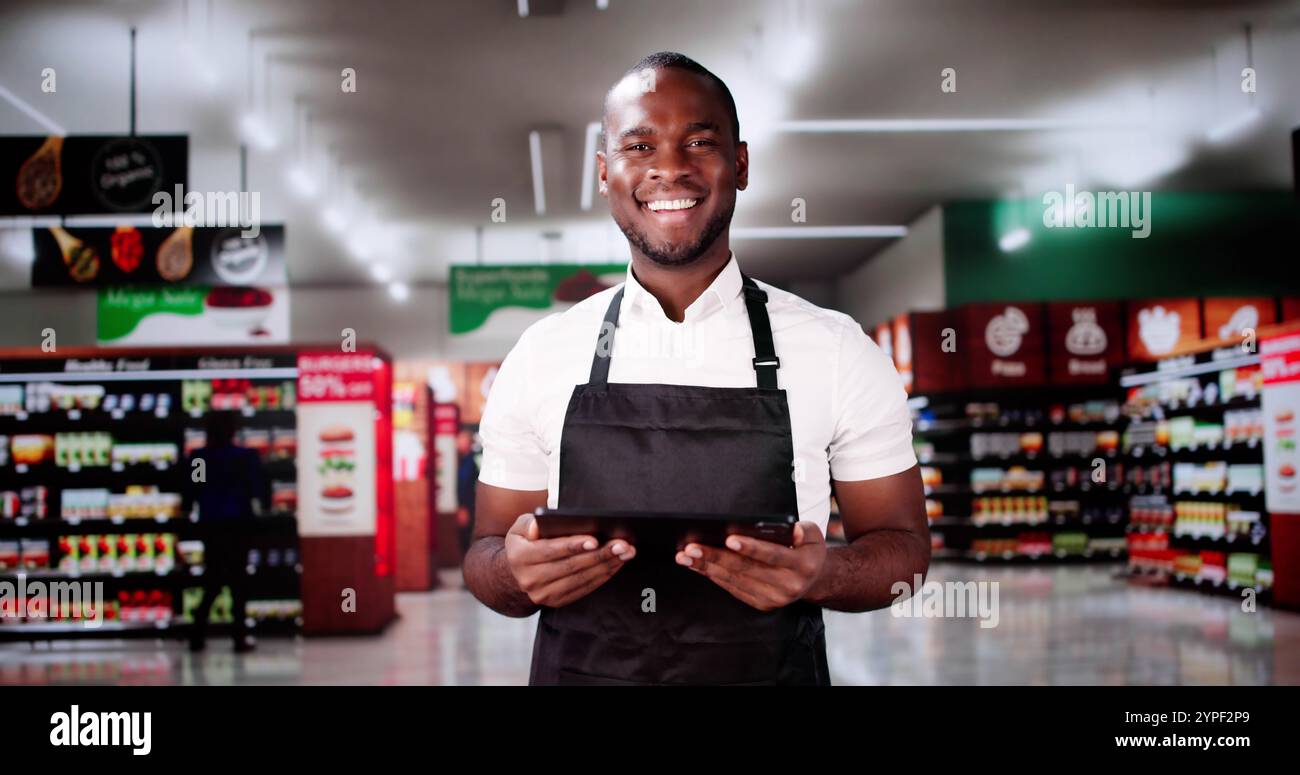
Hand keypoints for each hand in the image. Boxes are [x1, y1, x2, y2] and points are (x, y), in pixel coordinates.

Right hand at [504, 513, 634, 607]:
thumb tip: (538, 526)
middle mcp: (530, 579)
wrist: (517, 574)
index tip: (595, 539)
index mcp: (520, 558)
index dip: (574, 545)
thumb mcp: (520, 528)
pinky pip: (584, 588)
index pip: (550, 550)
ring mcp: (544, 594)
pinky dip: (602, 576)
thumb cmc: (525, 543)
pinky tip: (615, 564)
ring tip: (625, 553)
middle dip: (599, 554)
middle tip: (622, 544)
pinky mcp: (557, 601)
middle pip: (571, 566)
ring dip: (606, 565)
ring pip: (581, 578)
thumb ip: (529, 523)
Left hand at [675, 522, 826, 610]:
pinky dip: (713, 576)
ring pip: (735, 580)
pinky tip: (698, 566)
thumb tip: (792, 530)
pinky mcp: (761, 604)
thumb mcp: (813, 535)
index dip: (751, 547)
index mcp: (802, 565)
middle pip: (746, 569)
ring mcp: (773, 598)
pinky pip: (733, 588)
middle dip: (716, 557)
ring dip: (707, 568)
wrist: (812, 579)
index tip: (729, 539)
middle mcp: (788, 585)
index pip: (773, 555)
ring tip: (686, 556)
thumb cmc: (807, 550)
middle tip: (693, 548)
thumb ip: (803, 529)